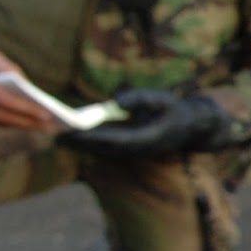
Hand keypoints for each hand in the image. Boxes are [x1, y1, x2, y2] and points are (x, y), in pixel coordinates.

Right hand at [0, 48, 59, 129]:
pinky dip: (8, 123)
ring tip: (44, 126)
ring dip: (21, 125)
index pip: (3, 99)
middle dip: (28, 121)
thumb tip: (29, 87)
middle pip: (2, 115)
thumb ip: (9, 68)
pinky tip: (26, 123)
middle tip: (51, 125)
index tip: (46, 114)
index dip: (25, 108)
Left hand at [58, 89, 250, 158]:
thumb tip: (115, 100)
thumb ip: (139, 98)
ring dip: (82, 146)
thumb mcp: (162, 98)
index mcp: (148, 138)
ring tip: (60, 137)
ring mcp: (135, 152)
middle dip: (80, 143)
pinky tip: (76, 138)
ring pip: (104, 152)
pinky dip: (91, 145)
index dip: (92, 137)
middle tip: (56, 136)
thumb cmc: (177, 109)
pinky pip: (108, 150)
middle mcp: (139, 149)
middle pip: (104, 149)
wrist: (193, 127)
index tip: (73, 132)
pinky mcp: (132, 151)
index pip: (114, 139)